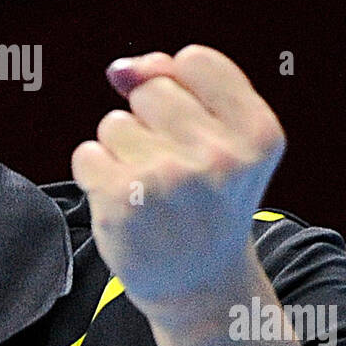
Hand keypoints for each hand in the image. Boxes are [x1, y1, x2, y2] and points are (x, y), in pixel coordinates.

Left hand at [70, 45, 286, 315]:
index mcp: (258, 133)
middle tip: (173, 168)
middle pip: (151, 89)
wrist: (199, 285)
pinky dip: (97, 175)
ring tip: (152, 190)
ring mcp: (169, 179)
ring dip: (123, 151)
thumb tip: (121, 70)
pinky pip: (87, 153)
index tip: (192, 127)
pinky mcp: (123, 201)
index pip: (195, 60)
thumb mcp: (224, 140)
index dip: (181, 86)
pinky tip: (127, 204)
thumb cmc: (207, 201)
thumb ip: (181, 84)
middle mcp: (219, 156)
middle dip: (150, 120)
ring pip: (115, 122)